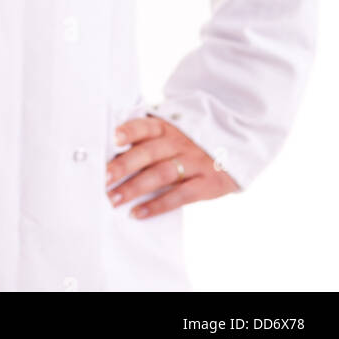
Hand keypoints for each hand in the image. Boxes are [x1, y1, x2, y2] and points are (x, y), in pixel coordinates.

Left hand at [105, 114, 239, 218]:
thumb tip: (111, 149)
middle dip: (124, 165)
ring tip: (114, 199)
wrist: (236, 148)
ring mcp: (195, 163)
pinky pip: (179, 196)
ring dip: (135, 188)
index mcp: (170, 127)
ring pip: (161, 174)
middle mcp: (181, 143)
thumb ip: (149, 137)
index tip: (112, 139)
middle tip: (102, 178)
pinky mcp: (207, 184)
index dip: (130, 131)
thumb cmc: (193, 141)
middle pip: (149, 153)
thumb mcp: (175, 131)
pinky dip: (157, 205)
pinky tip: (138, 213)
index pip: (147, 126)